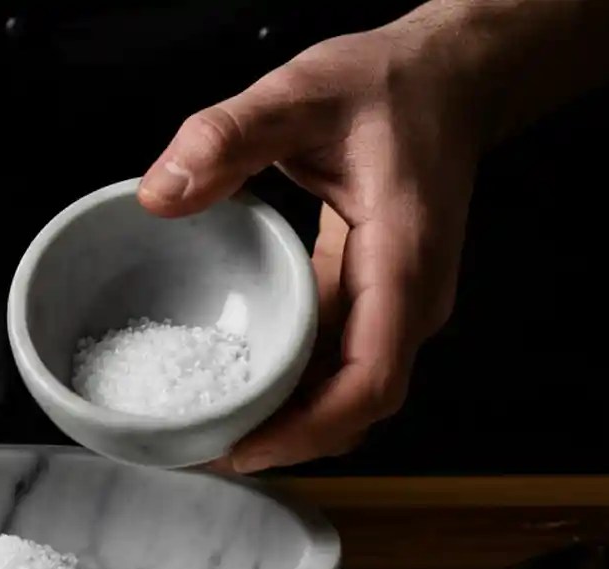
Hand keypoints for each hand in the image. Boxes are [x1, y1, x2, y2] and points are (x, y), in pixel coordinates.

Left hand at [139, 22, 479, 473]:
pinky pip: (336, 362)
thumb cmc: (392, 86)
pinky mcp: (375, 299)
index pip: (371, 380)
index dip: (310, 429)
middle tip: (202, 450)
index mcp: (404, 262)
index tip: (246, 449)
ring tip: (210, 429)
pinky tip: (239, 381)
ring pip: (347, 392)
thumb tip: (159, 193)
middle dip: (286, 439)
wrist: (449, 79)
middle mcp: (410, 299)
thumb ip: (228, 135)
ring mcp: (396, 306)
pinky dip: (292, 385)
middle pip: (356, 405)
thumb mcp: (301, 93)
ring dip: (288, 421)